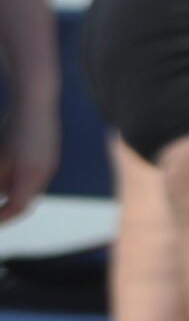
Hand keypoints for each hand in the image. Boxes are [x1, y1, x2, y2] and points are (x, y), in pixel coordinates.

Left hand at [0, 97, 57, 223]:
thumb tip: (0, 195)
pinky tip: (11, 166)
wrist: (36, 103)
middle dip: (8, 204)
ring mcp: (50, 164)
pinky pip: (35, 175)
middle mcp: (44, 173)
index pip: (18, 207)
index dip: (3, 217)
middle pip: (25, 199)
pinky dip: (21, 178)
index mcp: (31, 175)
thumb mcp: (0, 158)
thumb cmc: (13, 130)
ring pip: (31, 187)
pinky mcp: (50, 155)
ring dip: (14, 190)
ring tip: (0, 182)